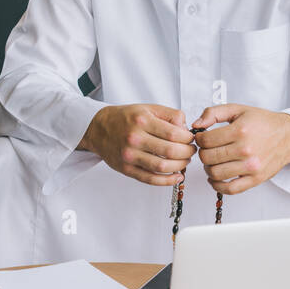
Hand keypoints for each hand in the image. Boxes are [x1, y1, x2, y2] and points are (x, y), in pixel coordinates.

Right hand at [80, 104, 194, 185]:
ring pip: (162, 167)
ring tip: (184, 162)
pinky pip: (150, 179)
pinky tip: (177, 176)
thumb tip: (186, 129)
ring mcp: (130, 155)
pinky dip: (167, 181)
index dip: (188, 139)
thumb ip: (169, 115)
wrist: (98, 128)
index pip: (173, 133)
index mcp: (142, 120)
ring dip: (180, 166)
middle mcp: (135, 138)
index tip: (191, 139)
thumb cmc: (124, 118)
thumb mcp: (147, 108)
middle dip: (187, 153)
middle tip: (191, 151)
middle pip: (170, 151)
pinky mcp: (127, 169)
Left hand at [192, 104, 289, 194]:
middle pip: (208, 157)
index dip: (199, 139)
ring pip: (215, 173)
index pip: (206, 140)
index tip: (202, 138)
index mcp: (240, 130)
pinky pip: (230, 189)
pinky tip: (215, 179)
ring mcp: (251, 166)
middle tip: (207, 149)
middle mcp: (245, 149)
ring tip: (212, 162)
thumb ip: (214, 113)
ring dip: (208, 168)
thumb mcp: (238, 109)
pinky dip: (217, 186)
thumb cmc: (263, 122)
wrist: (288, 135)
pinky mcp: (255, 179)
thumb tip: (196, 125)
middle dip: (202, 153)